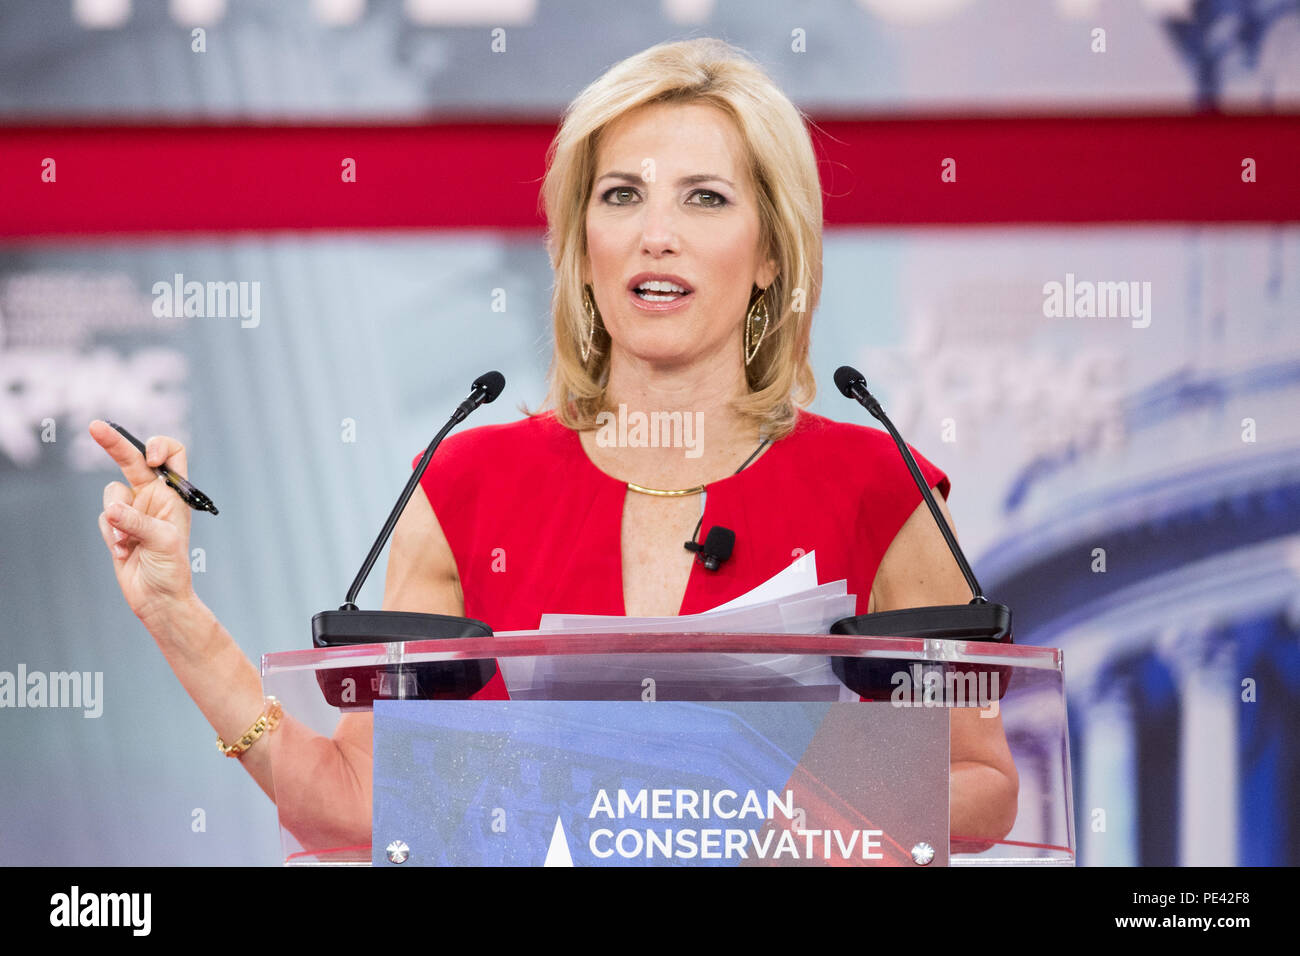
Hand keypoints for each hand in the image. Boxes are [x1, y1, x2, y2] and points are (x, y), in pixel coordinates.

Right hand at [89, 420, 196, 628]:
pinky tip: (122, 551)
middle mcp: (154, 497)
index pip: (172, 454)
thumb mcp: (162, 542)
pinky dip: (109, 534)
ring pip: (112, 494)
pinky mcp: (115, 525)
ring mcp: (133, 510)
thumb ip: (137, 522)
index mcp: (175, 494)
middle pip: (132, 460)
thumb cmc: (172, 569)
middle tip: (95, 426)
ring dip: (116, 517)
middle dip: (114, 443)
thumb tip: (112, 509)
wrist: (158, 599)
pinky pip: (104, 518)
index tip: (150, 459)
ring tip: (127, 541)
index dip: (160, 448)